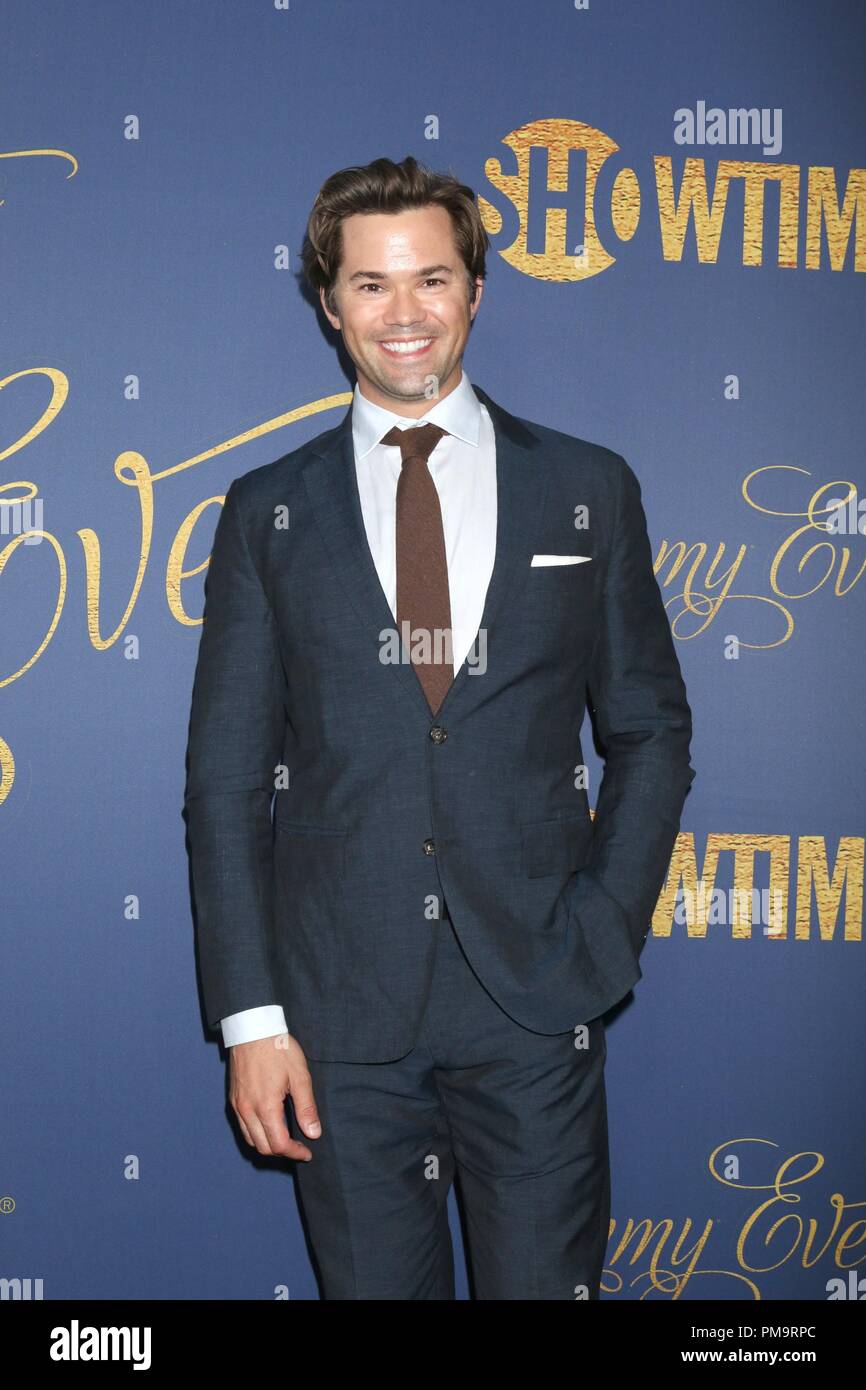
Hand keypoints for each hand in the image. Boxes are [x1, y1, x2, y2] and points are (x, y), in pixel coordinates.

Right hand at [229, 1032, 320, 1160]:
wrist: (252, 1028)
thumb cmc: (278, 1049)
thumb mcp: (300, 1076)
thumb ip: (306, 1107)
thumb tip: (313, 1133)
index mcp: (265, 1106)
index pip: (278, 1144)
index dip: (295, 1153)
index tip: (307, 1152)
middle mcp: (247, 1110)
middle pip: (263, 1147)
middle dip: (282, 1152)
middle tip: (299, 1146)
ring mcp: (237, 1105)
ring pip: (251, 1140)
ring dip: (268, 1145)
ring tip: (285, 1138)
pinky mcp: (233, 1099)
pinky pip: (243, 1126)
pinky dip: (256, 1133)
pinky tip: (270, 1124)